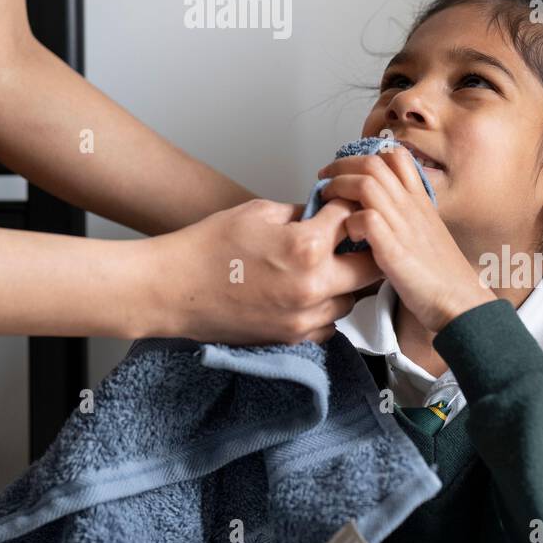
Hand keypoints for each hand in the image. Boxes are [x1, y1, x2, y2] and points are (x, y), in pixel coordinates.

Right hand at [145, 195, 382, 345]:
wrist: (173, 289)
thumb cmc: (207, 247)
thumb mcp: (257, 211)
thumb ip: (298, 212)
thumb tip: (321, 215)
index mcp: (306, 247)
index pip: (351, 219)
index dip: (349, 206)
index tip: (343, 205)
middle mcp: (313, 286)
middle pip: (369, 268)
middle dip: (364, 249)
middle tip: (351, 238)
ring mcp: (304, 317)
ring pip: (352, 300)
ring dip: (347, 282)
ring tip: (327, 266)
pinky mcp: (292, 337)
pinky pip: (329, 325)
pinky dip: (327, 309)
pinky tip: (309, 293)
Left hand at [315, 147, 494, 332]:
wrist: (461, 303)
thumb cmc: (443, 277)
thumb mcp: (426, 235)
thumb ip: (405, 220)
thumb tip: (376, 215)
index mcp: (420, 202)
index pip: (396, 157)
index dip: (366, 156)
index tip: (347, 170)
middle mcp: (411, 207)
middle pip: (373, 163)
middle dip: (341, 166)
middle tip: (324, 179)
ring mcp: (403, 226)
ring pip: (366, 183)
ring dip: (339, 188)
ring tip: (326, 203)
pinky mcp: (394, 251)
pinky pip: (366, 218)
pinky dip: (350, 221)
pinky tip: (347, 234)